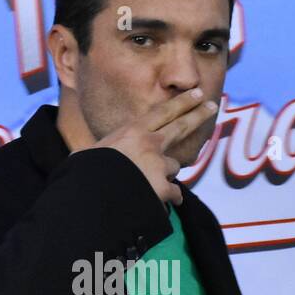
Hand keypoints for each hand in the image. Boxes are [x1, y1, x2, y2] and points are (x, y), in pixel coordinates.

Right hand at [88, 88, 218, 206]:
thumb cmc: (86, 175)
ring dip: (165, 174)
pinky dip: (170, 198)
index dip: (182, 102)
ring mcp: (158, 166)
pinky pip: (174, 193)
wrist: (93, 197)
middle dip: (198, 114)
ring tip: (149, 183)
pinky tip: (162, 202)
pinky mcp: (163, 189)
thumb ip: (100, 153)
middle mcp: (150, 144)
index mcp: (132, 132)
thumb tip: (81, 157)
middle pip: (181, 126)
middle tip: (212, 104)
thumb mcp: (89, 154)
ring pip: (173, 167)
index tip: (197, 93)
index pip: (163, 112)